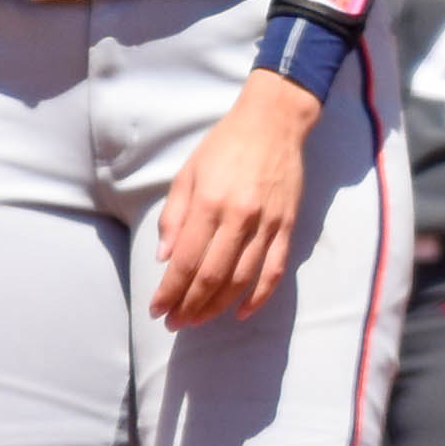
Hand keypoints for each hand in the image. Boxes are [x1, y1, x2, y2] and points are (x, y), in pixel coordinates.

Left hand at [153, 75, 321, 326]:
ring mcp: (267, 225)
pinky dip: (259, 297)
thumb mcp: (187, 173)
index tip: (157, 310)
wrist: (274, 122)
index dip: (170, 291)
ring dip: (217, 307)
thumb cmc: (224, 146)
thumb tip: (165, 258)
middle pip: (212, 277)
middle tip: (175, 323)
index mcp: (209, 203)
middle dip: (189, 306)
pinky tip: (241, 313)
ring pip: (241, 280)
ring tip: (198, 321)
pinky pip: (275, 271)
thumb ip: (174, 217)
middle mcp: (239, 218)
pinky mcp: (287, 227)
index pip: (186, 261)